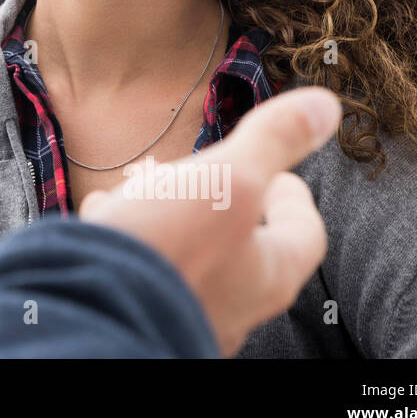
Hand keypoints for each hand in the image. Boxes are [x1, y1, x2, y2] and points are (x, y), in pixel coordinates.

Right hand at [78, 86, 341, 356]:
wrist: (90, 311)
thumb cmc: (168, 248)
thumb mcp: (228, 179)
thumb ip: (273, 141)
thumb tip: (326, 105)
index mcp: (268, 274)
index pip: (304, 233)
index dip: (294, 196)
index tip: (280, 174)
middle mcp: (234, 305)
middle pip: (241, 244)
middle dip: (216, 198)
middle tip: (197, 170)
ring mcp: (185, 312)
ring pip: (187, 253)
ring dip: (167, 214)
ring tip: (140, 186)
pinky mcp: (139, 312)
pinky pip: (143, 268)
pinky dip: (129, 236)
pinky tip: (103, 216)